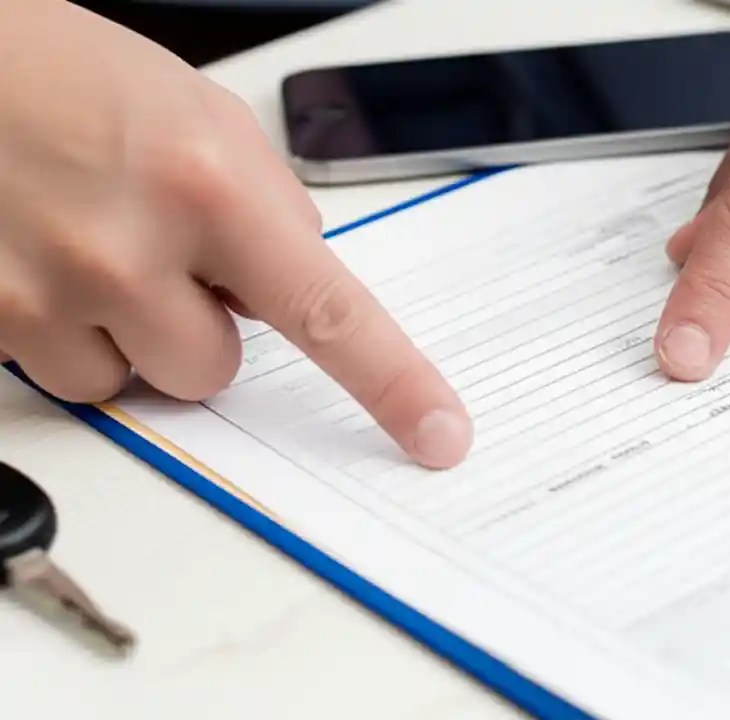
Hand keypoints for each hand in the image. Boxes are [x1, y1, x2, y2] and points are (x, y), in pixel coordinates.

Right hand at [0, 1, 469, 467]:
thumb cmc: (72, 76)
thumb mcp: (205, 119)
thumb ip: (271, 209)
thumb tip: (306, 284)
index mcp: (211, 188)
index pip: (329, 312)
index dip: (394, 383)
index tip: (437, 434)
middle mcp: (131, 249)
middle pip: (218, 370)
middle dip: (201, 324)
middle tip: (159, 250)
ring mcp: (52, 293)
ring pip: (138, 383)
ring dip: (133, 335)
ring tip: (91, 245)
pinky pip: (69, 378)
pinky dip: (70, 335)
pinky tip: (50, 261)